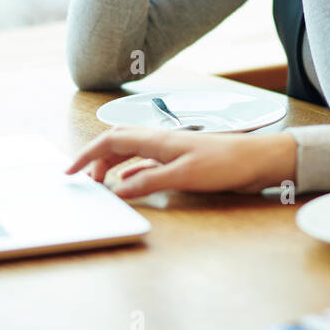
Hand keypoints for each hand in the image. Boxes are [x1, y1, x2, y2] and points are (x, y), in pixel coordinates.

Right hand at [67, 127, 297, 196]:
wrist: (260, 161)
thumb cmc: (226, 163)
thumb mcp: (183, 176)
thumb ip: (147, 183)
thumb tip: (116, 190)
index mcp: (157, 140)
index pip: (112, 141)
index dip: (87, 154)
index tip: (70, 171)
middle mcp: (161, 141)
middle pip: (118, 144)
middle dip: (96, 159)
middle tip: (84, 180)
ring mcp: (172, 151)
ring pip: (132, 154)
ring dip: (113, 165)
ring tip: (101, 183)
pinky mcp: (183, 161)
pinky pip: (147, 164)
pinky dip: (131, 173)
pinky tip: (129, 183)